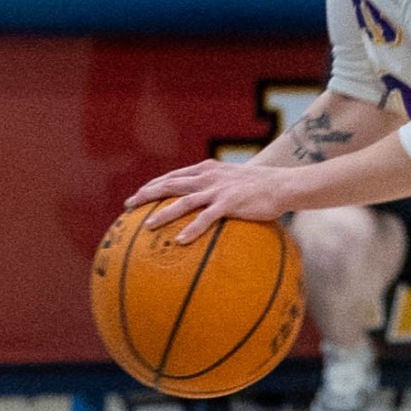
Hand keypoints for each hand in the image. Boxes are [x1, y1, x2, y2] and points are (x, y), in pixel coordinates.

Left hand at [125, 160, 290, 242]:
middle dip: (146, 195)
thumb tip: (202, 206)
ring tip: (148, 226)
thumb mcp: (232, 180)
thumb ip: (215, 188)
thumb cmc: (259, 186)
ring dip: (163, 213)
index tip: (137, 196)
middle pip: (170, 184)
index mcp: (206, 169)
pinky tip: (180, 240)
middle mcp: (208, 176)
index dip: (153, 185)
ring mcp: (218, 189)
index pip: (173, 176)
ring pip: (183, 201)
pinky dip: (192, 229)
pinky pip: (206, 218)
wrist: (282, 184)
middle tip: (128, 207)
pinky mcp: (230, 203)